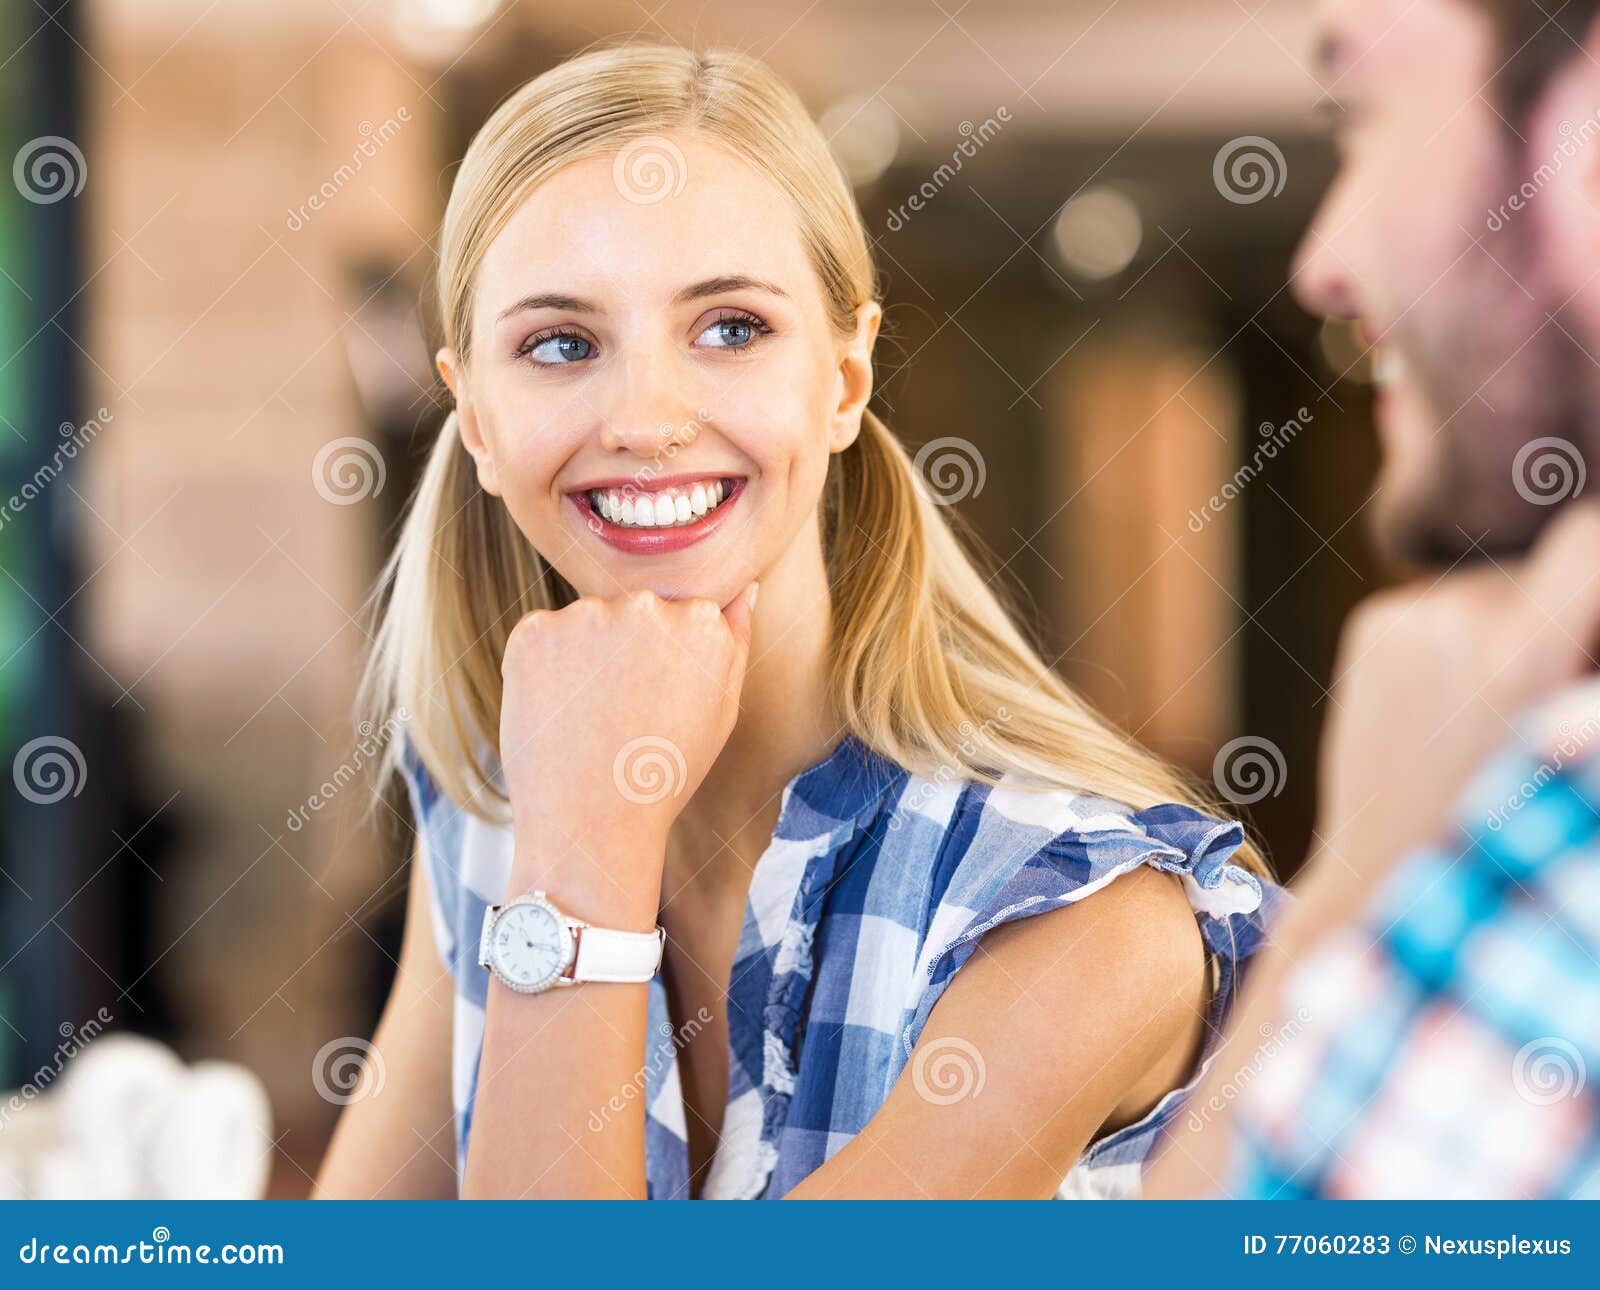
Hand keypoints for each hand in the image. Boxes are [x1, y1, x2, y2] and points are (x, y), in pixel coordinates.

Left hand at [497, 582, 758, 923]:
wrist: (593, 823)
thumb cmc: (665, 772)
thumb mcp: (721, 710)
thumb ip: (734, 639)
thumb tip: (745, 587)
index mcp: (700, 618)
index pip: (680, 612)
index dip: (667, 659)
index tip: (660, 699)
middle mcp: (645, 604)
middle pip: (633, 610)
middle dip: (626, 648)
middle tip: (623, 713)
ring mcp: (585, 615)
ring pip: (586, 622)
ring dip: (584, 655)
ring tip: (590, 719)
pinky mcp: (534, 632)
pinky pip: (542, 637)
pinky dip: (545, 668)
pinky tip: (559, 714)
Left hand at [1307, 502, 1599, 917]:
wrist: (1391, 867)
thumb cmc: (1514, 819)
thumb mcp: (1569, 728)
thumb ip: (1581, 662)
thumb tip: (1587, 556)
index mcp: (1518, 661)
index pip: (1587, 537)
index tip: (1590, 608)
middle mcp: (1455, 625)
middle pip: (1543, 568)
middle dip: (1563, 612)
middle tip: (1551, 687)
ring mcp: (1407, 620)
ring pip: (1494, 587)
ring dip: (1513, 624)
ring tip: (1496, 708)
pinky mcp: (1376, 623)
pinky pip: (1444, 603)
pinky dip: (1461, 635)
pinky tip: (1450, 702)